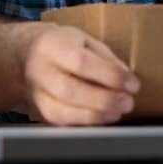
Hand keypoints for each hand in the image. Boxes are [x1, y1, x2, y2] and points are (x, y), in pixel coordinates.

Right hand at [22, 24, 140, 125]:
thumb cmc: (64, 45)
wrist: (30, 52)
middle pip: (70, 90)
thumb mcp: (86, 41)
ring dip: (95, 115)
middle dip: (104, 99)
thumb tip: (126, 80)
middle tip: (127, 102)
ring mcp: (35, 93)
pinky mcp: (38, 111)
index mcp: (52, 45)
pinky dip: (84, 122)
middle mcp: (39, 70)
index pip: (82, 62)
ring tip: (117, 112)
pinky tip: (101, 118)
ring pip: (62, 111)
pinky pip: (61, 122)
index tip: (132, 84)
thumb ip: (107, 59)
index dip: (110, 75)